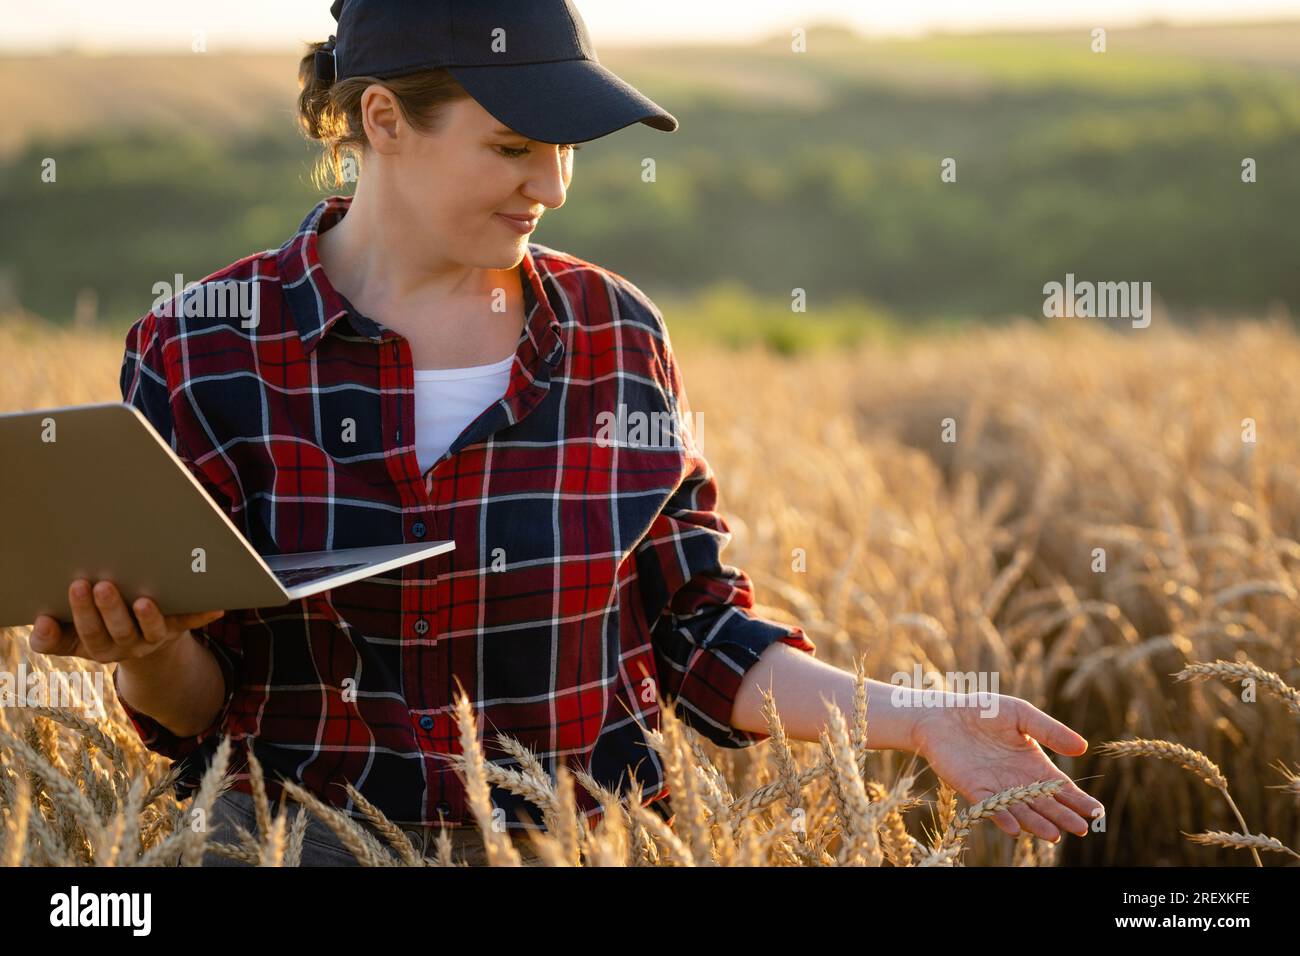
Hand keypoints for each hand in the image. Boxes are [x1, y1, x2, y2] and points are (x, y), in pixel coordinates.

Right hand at [29, 579, 224, 663]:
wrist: (141, 643)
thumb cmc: (100, 629)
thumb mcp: (72, 637)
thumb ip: (52, 636)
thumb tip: (40, 624)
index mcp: (99, 646)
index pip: (87, 632)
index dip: (81, 612)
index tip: (75, 585)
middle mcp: (127, 645)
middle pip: (118, 630)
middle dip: (109, 609)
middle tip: (101, 584)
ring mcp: (155, 637)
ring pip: (152, 630)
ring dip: (149, 616)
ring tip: (143, 600)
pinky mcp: (178, 627)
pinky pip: (191, 622)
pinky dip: (203, 615)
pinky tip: (215, 607)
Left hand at [911, 693, 1103, 841]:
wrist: (941, 713)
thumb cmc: (982, 710)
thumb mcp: (1020, 714)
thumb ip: (1049, 730)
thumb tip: (1083, 748)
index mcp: (1033, 764)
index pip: (1060, 787)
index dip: (1078, 800)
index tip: (1096, 812)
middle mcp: (1018, 781)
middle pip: (1045, 804)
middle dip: (1062, 816)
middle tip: (1080, 829)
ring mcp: (996, 788)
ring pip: (1021, 811)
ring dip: (1036, 823)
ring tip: (1054, 834)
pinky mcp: (973, 790)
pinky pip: (990, 807)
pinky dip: (1002, 818)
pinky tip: (1014, 828)